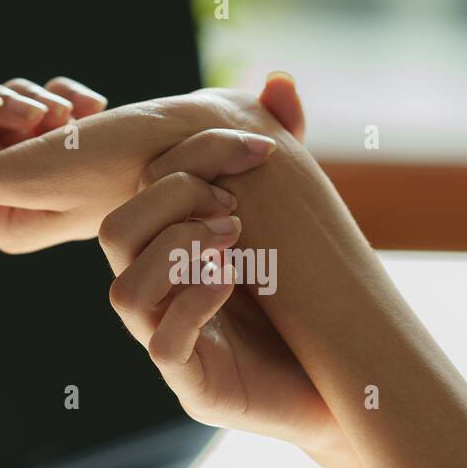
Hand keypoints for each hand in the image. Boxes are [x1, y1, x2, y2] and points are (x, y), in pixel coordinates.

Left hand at [0, 75, 107, 245]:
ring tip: (76, 118)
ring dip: (35, 98)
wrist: (193, 145)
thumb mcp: (27, 176)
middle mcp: (15, 198)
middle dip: (0, 105)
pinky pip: (37, 98)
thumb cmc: (117, 166)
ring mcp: (43, 168)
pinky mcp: (68, 142)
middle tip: (44, 116)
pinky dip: (62, 94)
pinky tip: (94, 110)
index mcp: (1, 220)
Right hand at [96, 84, 375, 467]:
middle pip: (115, 233)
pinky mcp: (195, 386)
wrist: (350, 387)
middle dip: (172, 202)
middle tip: (236, 205)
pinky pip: (164, 343)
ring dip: (177, 250)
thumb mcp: (293, 226)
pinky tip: (234, 281)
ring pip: (123, 290)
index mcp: (175, 253)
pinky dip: (194, 303)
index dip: (191, 158)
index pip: (142, 191)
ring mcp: (171, 344)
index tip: (258, 151)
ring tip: (235, 240)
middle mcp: (162, 296)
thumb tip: (279, 80)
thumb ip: (277, 160)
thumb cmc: (315, 306)